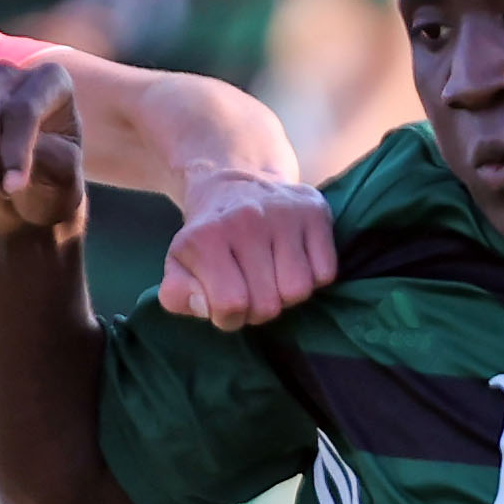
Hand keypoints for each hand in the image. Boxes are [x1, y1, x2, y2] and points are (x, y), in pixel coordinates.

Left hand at [163, 167, 335, 329]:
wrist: (232, 185)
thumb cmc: (207, 237)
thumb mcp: (179, 264)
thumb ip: (178, 294)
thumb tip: (205, 306)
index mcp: (206, 237)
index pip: (232, 306)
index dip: (229, 318)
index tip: (225, 302)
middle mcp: (246, 219)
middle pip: (269, 305)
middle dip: (258, 309)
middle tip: (250, 289)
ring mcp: (284, 212)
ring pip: (299, 291)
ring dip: (287, 295)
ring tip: (272, 276)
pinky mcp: (315, 210)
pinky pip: (325, 273)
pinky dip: (313, 277)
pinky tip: (293, 261)